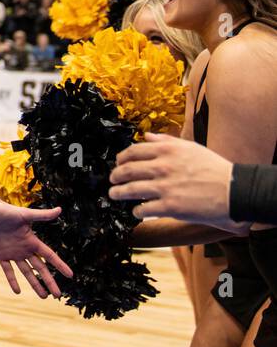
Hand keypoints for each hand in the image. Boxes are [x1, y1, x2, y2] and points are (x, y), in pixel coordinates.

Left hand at [0, 201, 71, 297]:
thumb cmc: (6, 210)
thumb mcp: (25, 214)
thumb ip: (42, 215)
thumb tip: (60, 209)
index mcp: (32, 241)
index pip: (50, 256)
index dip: (60, 265)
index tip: (70, 276)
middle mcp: (25, 249)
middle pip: (40, 268)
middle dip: (49, 281)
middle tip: (57, 295)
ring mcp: (13, 253)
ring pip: (27, 272)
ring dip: (35, 284)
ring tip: (43, 296)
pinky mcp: (0, 255)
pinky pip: (8, 271)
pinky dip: (12, 280)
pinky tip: (17, 291)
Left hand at [111, 132, 245, 233]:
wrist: (234, 191)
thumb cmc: (214, 169)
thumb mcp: (191, 148)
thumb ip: (167, 140)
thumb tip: (147, 135)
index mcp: (167, 150)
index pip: (132, 151)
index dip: (121, 159)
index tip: (118, 163)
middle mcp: (163, 166)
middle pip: (127, 170)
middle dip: (115, 176)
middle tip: (113, 180)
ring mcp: (165, 187)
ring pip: (129, 190)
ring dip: (118, 193)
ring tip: (114, 194)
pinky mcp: (169, 206)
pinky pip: (143, 209)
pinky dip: (137, 211)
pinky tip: (138, 211)